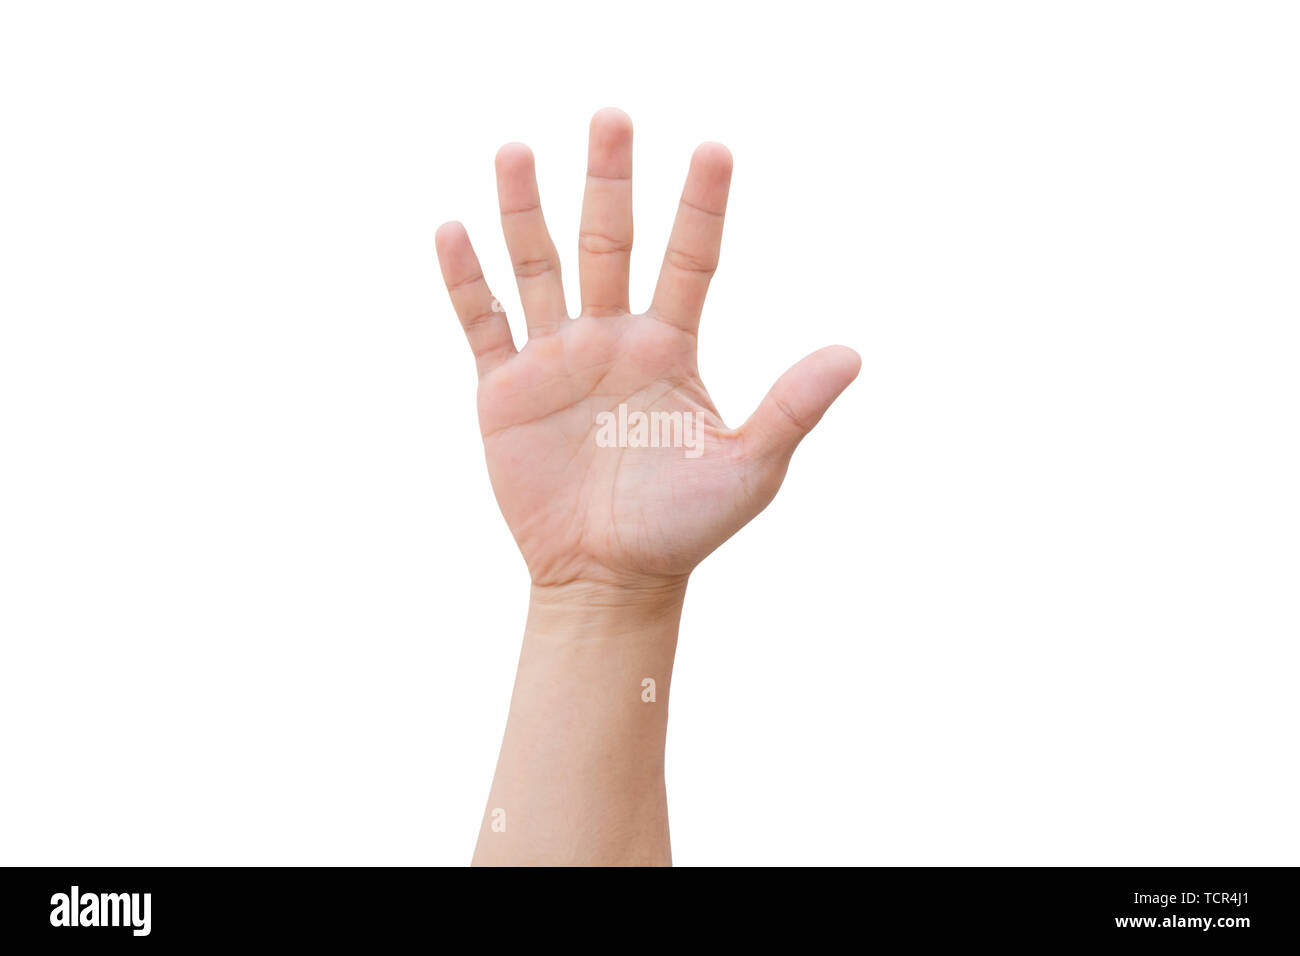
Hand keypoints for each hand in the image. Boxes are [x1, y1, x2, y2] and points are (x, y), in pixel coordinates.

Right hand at [435, 109, 859, 592]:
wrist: (608, 578)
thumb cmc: (684, 528)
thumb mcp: (750, 469)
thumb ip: (792, 408)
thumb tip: (854, 353)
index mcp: (671, 347)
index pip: (690, 260)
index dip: (701, 207)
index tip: (714, 148)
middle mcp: (613, 338)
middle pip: (609, 243)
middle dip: (609, 182)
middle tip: (612, 116)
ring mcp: (555, 359)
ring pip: (538, 267)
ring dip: (525, 211)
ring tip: (516, 148)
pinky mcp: (505, 389)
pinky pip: (483, 323)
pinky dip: (466, 281)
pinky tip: (452, 229)